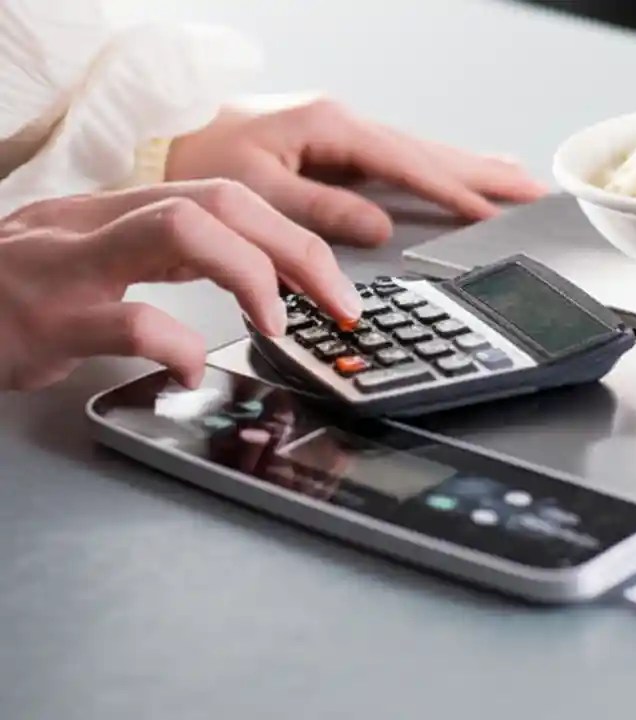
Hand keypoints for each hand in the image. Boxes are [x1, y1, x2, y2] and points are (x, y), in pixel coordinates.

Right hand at [0, 180, 362, 390]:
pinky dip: (178, 348)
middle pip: (222, 201)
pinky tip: (191, 375)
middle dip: (298, 250)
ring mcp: (66, 266)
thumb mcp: (87, 263)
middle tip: (338, 306)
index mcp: (114, 211)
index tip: (337, 287)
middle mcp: (95, 224)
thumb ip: (159, 263)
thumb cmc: (5, 296)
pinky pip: (128, 321)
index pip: (228, 196)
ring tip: (276, 326)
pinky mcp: (41, 320)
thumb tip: (253, 285)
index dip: (295, 237)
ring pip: (181, 229)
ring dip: (250, 276)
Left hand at [165, 98, 548, 245]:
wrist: (160, 140)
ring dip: (473, 170)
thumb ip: (319, 212)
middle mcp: (344, 125)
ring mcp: (344, 134)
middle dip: (487, 174)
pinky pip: (404, 160)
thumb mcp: (254, 192)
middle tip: (536, 191)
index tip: (493, 214)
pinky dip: (441, 170)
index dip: (454, 193)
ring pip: (424, 153)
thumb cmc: (198, 162)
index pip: (409, 165)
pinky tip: (463, 175)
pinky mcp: (338, 148)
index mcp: (330, 128)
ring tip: (519, 183)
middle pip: (431, 153)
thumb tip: (379, 230)